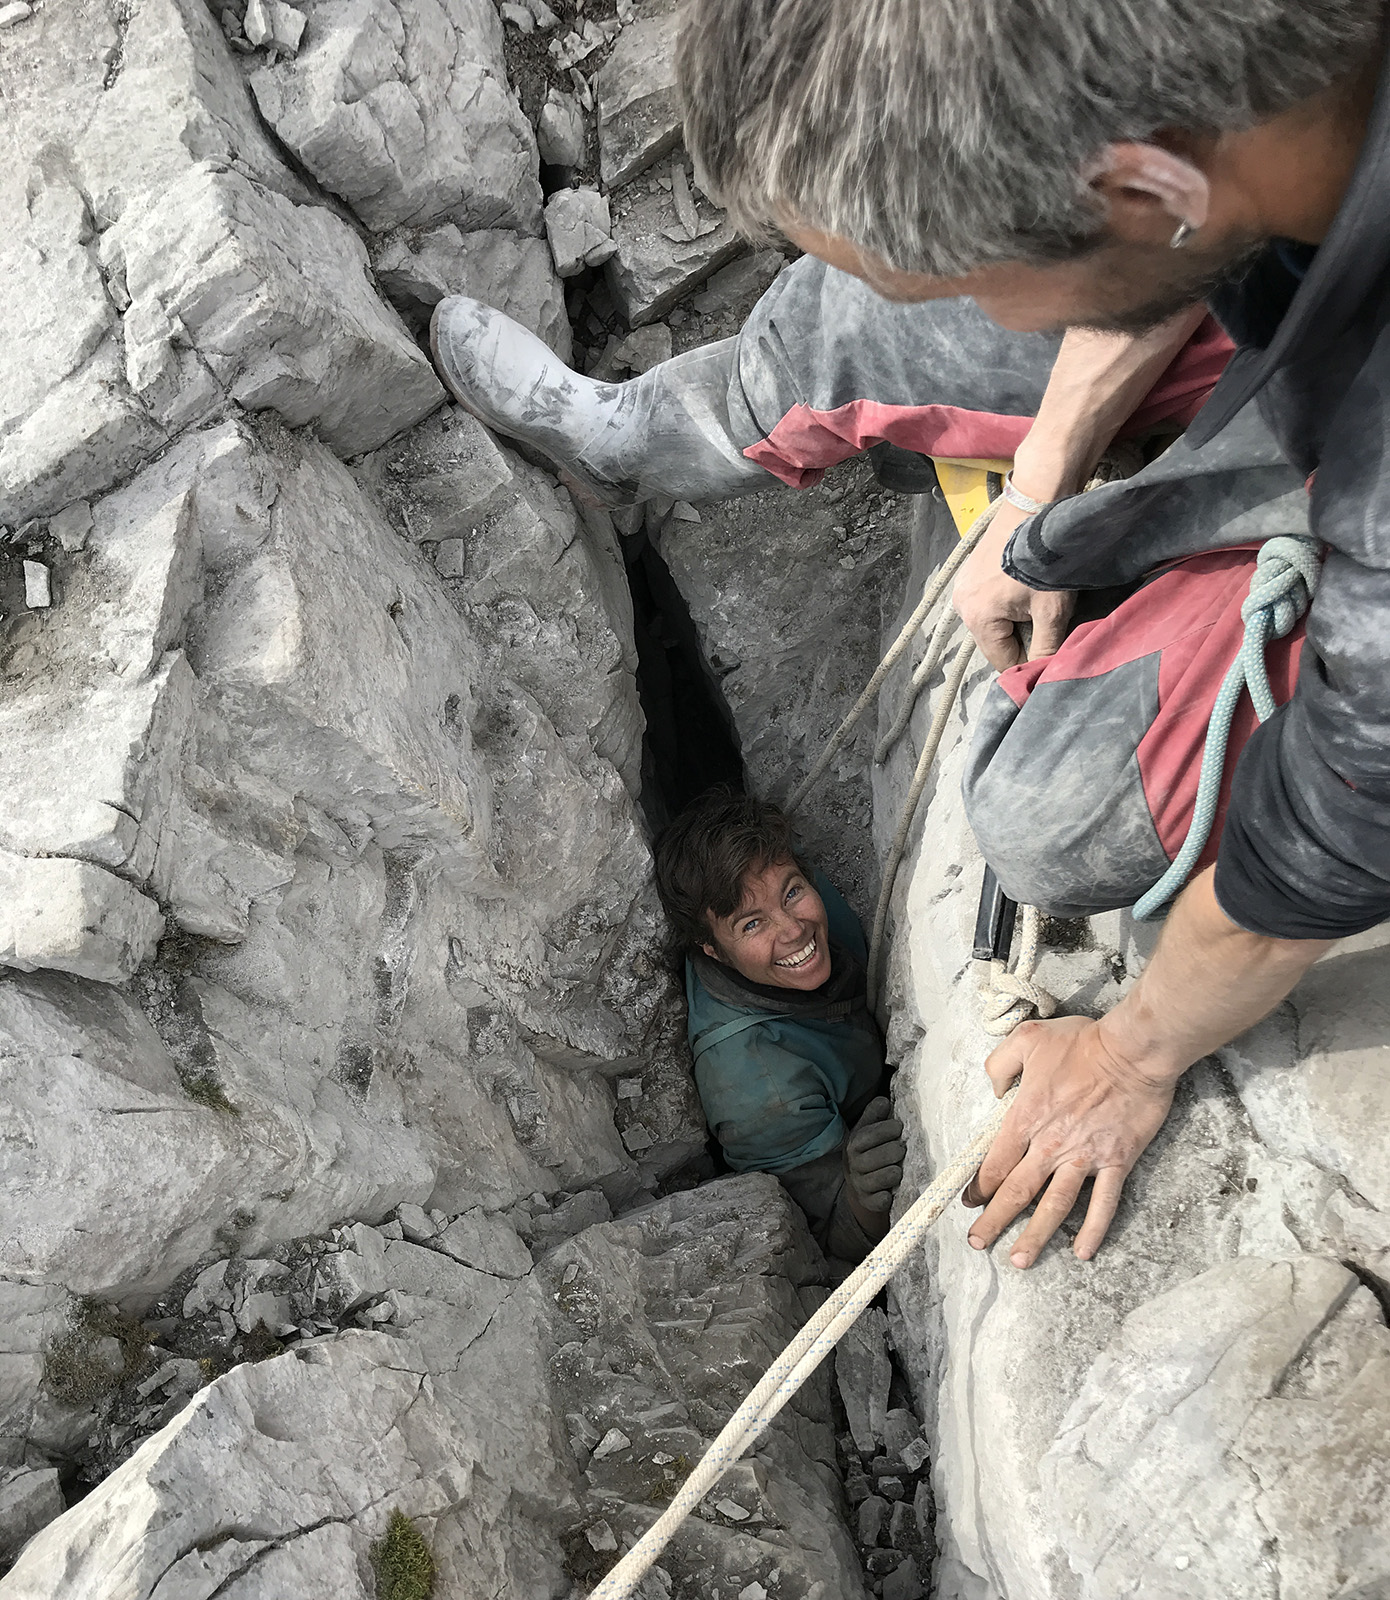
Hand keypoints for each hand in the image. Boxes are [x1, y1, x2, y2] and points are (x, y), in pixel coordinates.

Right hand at [844, 1097, 906, 1214]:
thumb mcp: (868, 1131)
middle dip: (892, 1152)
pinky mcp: (868, 1202)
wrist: (861, 1186)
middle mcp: (854, 1164)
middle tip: (902, 1149)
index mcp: (854, 1144)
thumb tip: (884, 1101)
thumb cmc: (870, 1151)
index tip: (899, 1127)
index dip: (885, 1130)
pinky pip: (878, 1201)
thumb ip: (875, 1115)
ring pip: (877, 1179)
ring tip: (899, 1170)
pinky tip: (891, 1192)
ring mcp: (860, 1184)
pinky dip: (885, 1197)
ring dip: (892, 1173)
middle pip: (873, 1158)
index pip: (867, 1136)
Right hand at [951, 499, 1075, 671]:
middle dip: (1019, 641)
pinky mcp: (968, 574)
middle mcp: (961, 607)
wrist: (1035, 508)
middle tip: (1045, 625)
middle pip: (993, 642)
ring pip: (990, 623)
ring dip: (1011, 622)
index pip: (1002, 661)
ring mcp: (962, 588)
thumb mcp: (1052, 612)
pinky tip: (1021, 591)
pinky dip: (1003, 605)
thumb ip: (1045, 649)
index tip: (1048, 657)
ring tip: (1035, 605)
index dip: (1027, 664)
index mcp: (978, 619)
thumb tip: (1041, 677)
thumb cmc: (1045, 562)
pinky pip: (985, 604)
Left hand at [961, 1016, 1177, 1266]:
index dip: (981, 1186)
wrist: (1135, 1050)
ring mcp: (1086, 1157)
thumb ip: (1001, 1064)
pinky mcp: (1117, 1161)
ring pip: (1054, 1205)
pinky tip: (1083, 1253)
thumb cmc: (1083, 1042)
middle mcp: (1052, 1144)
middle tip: (978, 1243)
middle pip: (1017, 1191)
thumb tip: (996, 1091)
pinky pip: (1104, 1203)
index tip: (970, 1202)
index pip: (996, 1162)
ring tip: (1019, 1261)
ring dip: (1035, 1236)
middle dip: (995, 1220)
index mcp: (1027, 1117)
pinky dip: (1093, 1229)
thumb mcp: (1028, 1038)